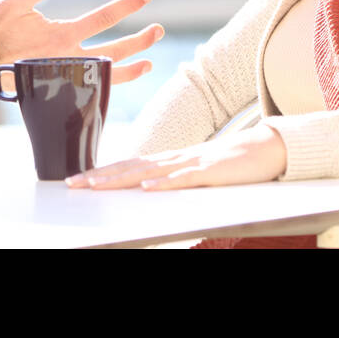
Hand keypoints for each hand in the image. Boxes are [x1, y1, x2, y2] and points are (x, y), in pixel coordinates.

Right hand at [0, 0, 161, 85]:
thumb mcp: (12, 3)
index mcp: (62, 36)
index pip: (104, 18)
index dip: (127, 5)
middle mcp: (68, 57)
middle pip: (114, 50)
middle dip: (139, 40)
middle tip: (159, 30)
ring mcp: (63, 73)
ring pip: (105, 74)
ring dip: (129, 67)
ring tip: (149, 62)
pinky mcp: (54, 82)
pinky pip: (88, 86)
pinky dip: (105, 84)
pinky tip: (114, 80)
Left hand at [65, 122, 287, 189]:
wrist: (266, 148)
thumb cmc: (230, 164)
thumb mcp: (195, 172)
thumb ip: (173, 179)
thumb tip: (145, 190)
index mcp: (169, 159)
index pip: (128, 165)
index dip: (102, 172)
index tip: (77, 180)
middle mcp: (175, 157)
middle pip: (130, 166)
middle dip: (100, 176)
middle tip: (72, 184)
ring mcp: (192, 162)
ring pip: (150, 171)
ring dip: (121, 179)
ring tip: (96, 186)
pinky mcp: (211, 171)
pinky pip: (185, 178)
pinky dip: (165, 183)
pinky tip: (147, 188)